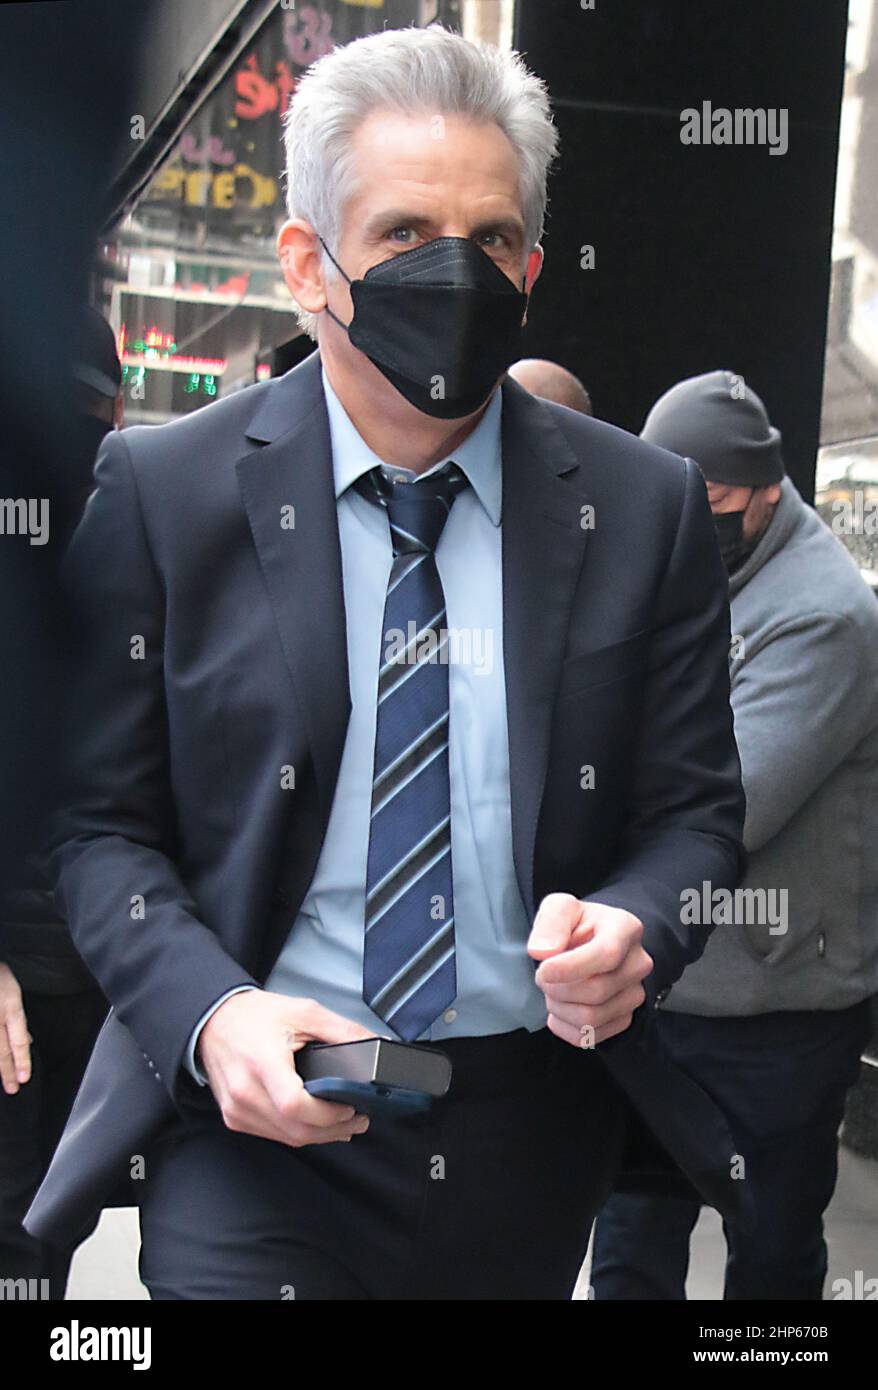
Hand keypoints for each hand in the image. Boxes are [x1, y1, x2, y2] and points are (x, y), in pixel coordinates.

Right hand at [0, 961, 30, 1093]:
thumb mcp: (14, 993)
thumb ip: (19, 1020)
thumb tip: (28, 1043)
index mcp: (11, 1006)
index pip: (17, 1039)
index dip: (22, 1060)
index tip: (25, 1078)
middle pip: (1, 1049)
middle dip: (7, 1072)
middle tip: (14, 1090)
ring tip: (5, 1084)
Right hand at [198, 991, 376, 1146]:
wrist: (213, 1020)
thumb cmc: (253, 1015)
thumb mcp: (303, 1011)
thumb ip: (342, 1031)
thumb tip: (378, 1045)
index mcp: (262, 1062)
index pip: (296, 1105)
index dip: (328, 1114)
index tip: (350, 1106)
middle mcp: (245, 1092)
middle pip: (296, 1130)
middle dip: (334, 1130)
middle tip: (358, 1118)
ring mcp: (237, 1109)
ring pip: (287, 1138)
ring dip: (319, 1136)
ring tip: (343, 1121)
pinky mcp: (234, 1118)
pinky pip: (273, 1135)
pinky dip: (297, 1133)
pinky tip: (314, 1123)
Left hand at [527, 894, 652, 1047]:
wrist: (592, 943)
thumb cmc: (577, 925)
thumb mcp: (560, 908)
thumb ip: (551, 922)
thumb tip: (542, 951)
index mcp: (626, 928)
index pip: (606, 955)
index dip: (571, 968)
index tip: (543, 970)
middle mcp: (638, 963)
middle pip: (596, 991)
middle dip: (557, 988)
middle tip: (543, 975)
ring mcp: (634, 994)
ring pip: (591, 1018)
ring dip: (558, 1007)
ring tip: (552, 989)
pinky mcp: (624, 1018)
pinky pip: (588, 1037)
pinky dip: (564, 1027)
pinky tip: (559, 1007)